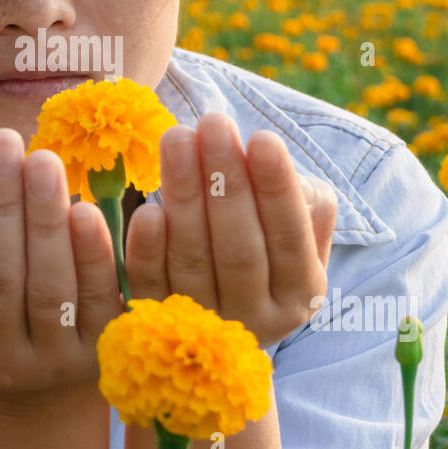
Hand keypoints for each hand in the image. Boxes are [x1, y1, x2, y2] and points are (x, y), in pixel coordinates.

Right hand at [0, 127, 124, 408]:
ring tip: (42, 159)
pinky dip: (93, 255)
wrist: (38, 390)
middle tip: (3, 140)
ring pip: (48, 288)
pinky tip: (86, 209)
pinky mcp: (101, 354)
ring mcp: (52, 363)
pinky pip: (99, 300)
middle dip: (0, 204)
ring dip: (45, 219)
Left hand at [122, 113, 336, 349]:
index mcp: (300, 292)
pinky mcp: (157, 322)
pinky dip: (147, 249)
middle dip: (226, 182)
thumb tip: (270, 166)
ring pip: (192, 260)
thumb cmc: (264, 242)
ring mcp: (203, 325)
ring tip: (177, 138)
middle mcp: (256, 318)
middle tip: (213, 123)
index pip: (290, 236)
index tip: (263, 138)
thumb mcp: (299, 227)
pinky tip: (146, 209)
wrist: (218, 310)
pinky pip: (150, 285)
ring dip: (183, 195)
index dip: (277, 188)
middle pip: (239, 249)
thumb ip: (301, 199)